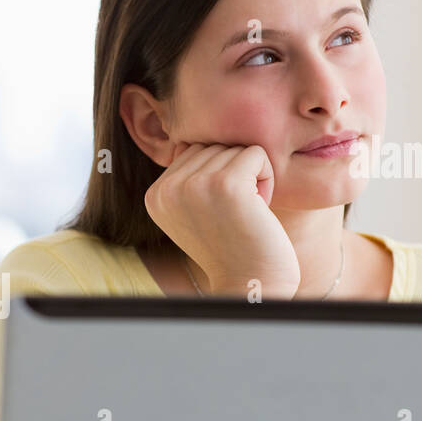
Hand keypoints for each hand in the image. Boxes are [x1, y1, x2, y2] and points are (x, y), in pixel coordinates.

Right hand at [143, 142, 299, 298]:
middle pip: (213, 146)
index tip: (220, 213)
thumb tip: (188, 136)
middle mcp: (168, 189)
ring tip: (245, 212)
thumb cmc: (231, 247)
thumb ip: (187, 177)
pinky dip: (266, 178)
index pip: (193, 151)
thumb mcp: (194, 211)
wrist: (249, 283)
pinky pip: (256, 153)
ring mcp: (195, 186)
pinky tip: (259, 208)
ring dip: (251, 177)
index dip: (216, 177)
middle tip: (236, 213)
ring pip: (235, 148)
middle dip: (234, 173)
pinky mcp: (226, 184)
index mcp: (155, 195)